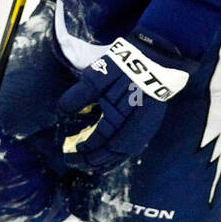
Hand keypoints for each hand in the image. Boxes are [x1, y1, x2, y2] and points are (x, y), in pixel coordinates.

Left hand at [57, 34, 194, 172]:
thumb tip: (62, 112)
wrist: (159, 57)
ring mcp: (145, 129)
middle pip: (111, 154)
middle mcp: (134, 130)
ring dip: (106, 161)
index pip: (99, 142)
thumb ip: (78, 96)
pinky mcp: (150, 124)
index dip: (84, 149)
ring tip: (90, 165)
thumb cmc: (125, 66)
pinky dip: (118, 155)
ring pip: (123, 154)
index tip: (69, 151)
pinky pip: (132, 147)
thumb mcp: (97, 77)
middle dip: (92, 161)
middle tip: (74, 162)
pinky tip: (110, 155)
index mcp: (119, 119)